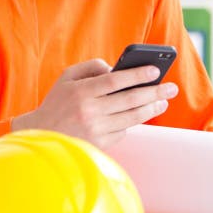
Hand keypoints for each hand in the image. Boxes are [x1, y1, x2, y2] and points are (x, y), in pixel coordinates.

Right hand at [11, 59, 178, 148]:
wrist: (41, 136)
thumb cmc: (57, 102)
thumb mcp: (67, 77)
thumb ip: (92, 67)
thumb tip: (117, 69)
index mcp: (81, 92)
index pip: (115, 81)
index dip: (137, 75)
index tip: (155, 70)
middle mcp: (89, 112)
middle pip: (130, 100)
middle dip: (154, 92)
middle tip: (172, 87)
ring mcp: (95, 131)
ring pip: (132, 118)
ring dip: (151, 109)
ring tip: (163, 101)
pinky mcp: (100, 145)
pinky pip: (123, 131)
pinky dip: (131, 122)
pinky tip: (138, 114)